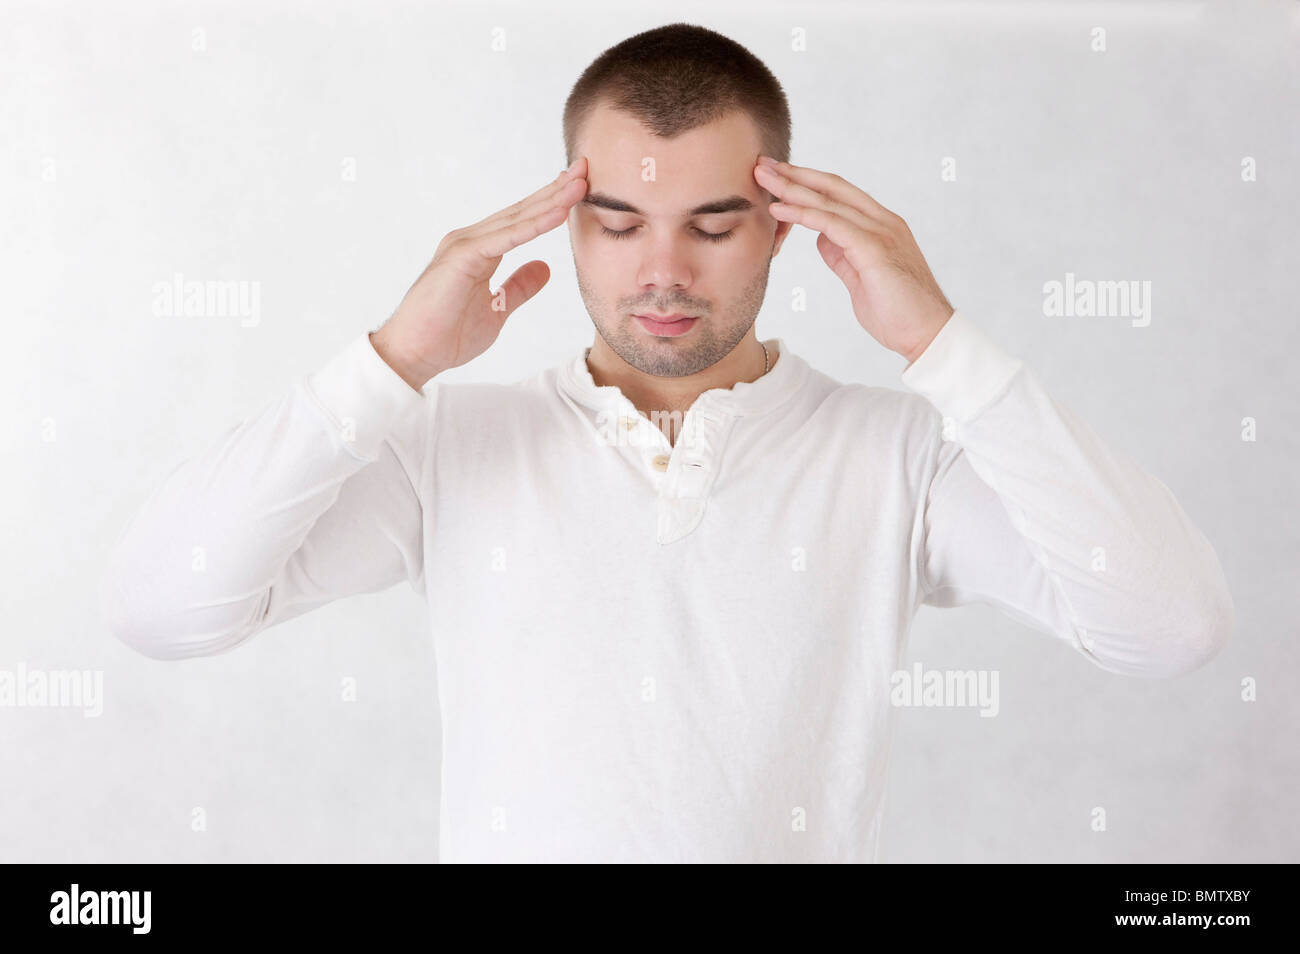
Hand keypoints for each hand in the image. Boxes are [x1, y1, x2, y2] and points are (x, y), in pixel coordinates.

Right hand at [372, 158, 589, 389]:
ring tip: (580, 183)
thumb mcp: (497, 309)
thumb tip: (545, 267)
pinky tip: (558, 213)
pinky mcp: (461, 258)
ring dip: (550, 200)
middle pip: (521, 211)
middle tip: (586, 168)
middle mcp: (471, 240)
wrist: (414, 355)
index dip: (550, 203)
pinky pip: (505, 239)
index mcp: (479, 250)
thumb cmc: (447, 334)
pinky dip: (534, 225)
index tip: (579, 187)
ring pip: (516, 219)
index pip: (522, 221)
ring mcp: (464, 246)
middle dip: (555, 190)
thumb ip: (519, 286)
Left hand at [753, 156, 952, 365]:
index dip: (807, 183)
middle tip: (762, 165)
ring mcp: (880, 232)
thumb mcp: (860, 277)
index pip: (839, 194)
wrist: (927, 334)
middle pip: (832, 187)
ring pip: (829, 201)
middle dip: (795, 174)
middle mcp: (882, 221)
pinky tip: (779, 209)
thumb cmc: (897, 311)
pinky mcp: (874, 249)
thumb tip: (824, 240)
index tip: (778, 177)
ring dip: (792, 188)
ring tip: (762, 178)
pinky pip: (831, 224)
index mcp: (880, 225)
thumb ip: (843, 254)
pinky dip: (803, 214)